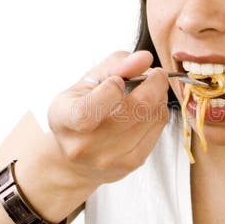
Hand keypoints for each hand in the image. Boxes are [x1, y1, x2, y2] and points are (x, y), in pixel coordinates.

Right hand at [46, 50, 168, 194]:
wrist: (74, 158)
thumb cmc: (80, 110)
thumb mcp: (87, 82)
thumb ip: (115, 65)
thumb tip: (145, 59)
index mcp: (65, 119)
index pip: (89, 111)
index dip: (110, 90)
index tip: (118, 80)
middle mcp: (83, 145)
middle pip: (133, 111)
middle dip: (153, 84)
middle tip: (155, 74)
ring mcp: (108, 158)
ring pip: (151, 118)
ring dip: (159, 98)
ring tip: (151, 90)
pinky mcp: (130, 164)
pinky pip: (157, 131)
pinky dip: (159, 114)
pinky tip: (149, 109)